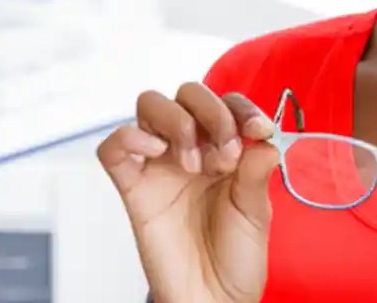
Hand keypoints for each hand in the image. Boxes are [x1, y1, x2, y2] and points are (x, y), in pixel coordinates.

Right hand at [97, 83, 278, 302]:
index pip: (226, 103)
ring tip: (195, 165)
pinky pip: (113, 148)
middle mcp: (190, 149)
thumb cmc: (235, 258)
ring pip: (150, 106)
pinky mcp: (132, 188)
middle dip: (211, 112)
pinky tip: (157, 152)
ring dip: (177, 122)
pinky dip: (129, 137)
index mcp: (223, 149)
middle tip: (225, 155)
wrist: (212, 301)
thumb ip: (256, 173)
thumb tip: (263, 141)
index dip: (242, 108)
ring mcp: (158, 165)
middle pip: (186, 94)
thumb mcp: (257, 213)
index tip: (258, 132)